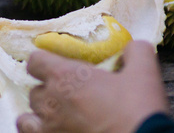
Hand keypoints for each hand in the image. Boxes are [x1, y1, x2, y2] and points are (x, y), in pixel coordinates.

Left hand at [16, 42, 168, 132]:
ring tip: (59, 115)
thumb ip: (135, 51)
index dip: (45, 61)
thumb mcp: (144, 70)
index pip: (35, 60)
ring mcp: (50, 128)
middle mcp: (50, 101)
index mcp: (65, 76)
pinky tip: (54, 130)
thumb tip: (131, 49)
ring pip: (29, 116)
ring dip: (41, 113)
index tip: (58, 66)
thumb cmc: (138, 108)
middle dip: (49, 90)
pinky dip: (37, 131)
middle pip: (34, 90)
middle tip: (71, 94)